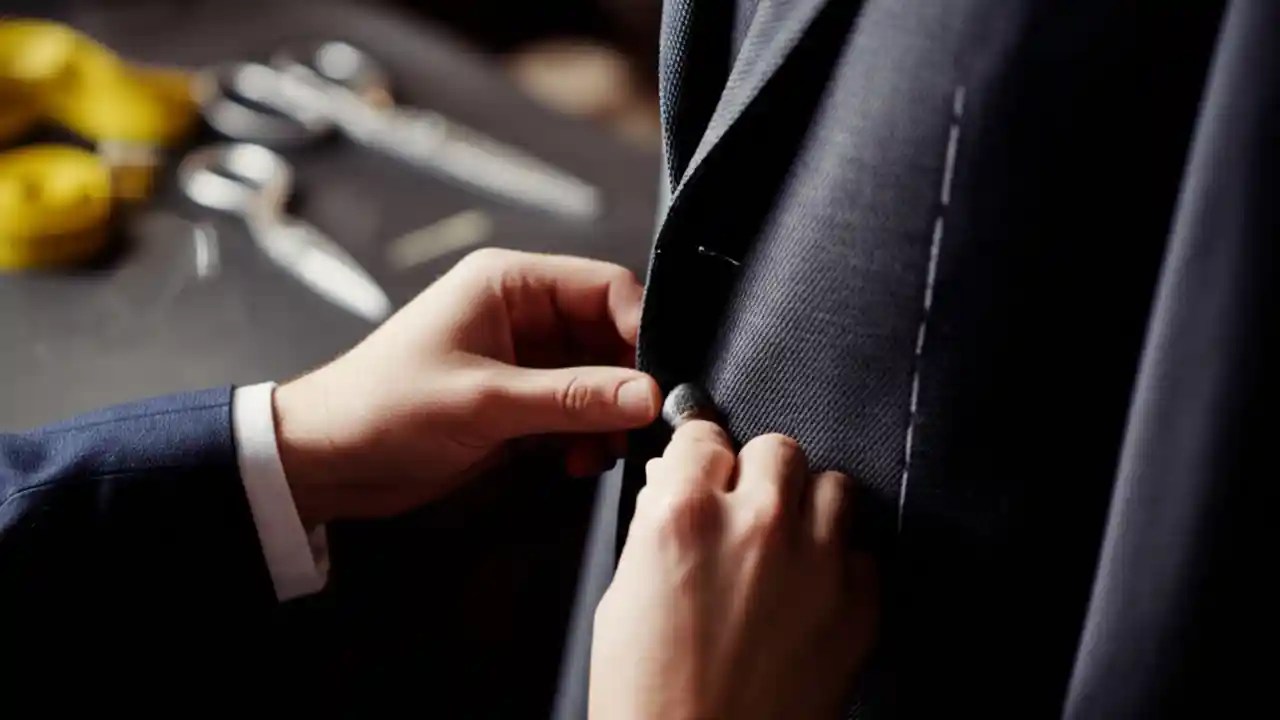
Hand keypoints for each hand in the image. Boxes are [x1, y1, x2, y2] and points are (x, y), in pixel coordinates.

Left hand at [273, 249, 660, 527]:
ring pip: (600, 378)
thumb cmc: (386, 409)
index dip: (641, 329)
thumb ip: (572, 397)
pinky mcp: (519, 402)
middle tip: (643, 426)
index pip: (606, 287)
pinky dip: (587, 436)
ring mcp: (523, 360)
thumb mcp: (486, 403)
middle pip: (610, 335)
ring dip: (609, 416)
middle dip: (629, 382)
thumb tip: (649, 395)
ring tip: (602, 452)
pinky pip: (577, 410)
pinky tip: (577, 462)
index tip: (660, 379)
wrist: (326, 461)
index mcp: (510, 284)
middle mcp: (523, 314)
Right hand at [590, 422, 878, 719]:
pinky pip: (863, 551)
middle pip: (778, 448)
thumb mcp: (622, 598)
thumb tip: (675, 489)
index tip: (706, 467)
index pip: (704, 436)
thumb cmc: (652, 701)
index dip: (702, 455)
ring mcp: (816, 564)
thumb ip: (656, 528)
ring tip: (787, 543)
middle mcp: (756, 527)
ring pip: (833, 486)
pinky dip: (840, 563)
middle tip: (745, 510)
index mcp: (684, 517)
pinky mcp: (858, 606)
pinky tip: (812, 590)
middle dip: (758, 474)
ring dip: (808, 507)